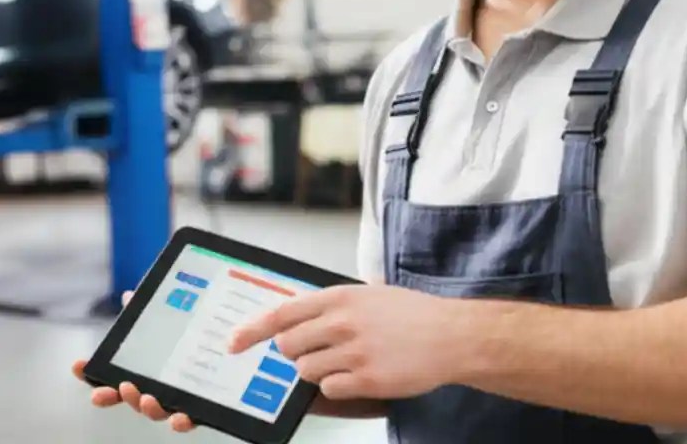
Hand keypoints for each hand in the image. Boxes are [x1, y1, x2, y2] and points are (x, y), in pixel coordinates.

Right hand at [72, 291, 195, 432]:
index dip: (93, 372)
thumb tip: (130, 297)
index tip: (77, 366)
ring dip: (146, 408)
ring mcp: (178, 398)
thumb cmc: (201, 329)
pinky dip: (181, 422)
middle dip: (118, 395)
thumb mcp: (175, 316)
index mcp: (148, 366)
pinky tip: (178, 417)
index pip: (115, 372)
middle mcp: (160, 385)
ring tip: (144, 398)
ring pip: (156, 411)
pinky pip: (190, 419)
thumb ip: (151, 311)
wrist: (236, 340)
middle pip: (132, 396)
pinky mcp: (202, 407)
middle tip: (116, 388)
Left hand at [229, 284, 464, 400]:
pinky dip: (338, 387)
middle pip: (288, 346)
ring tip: (345, 362)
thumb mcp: (366, 296)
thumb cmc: (411, 315)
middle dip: (294, 354)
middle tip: (314, 353)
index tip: (234, 342)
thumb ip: (331, 306)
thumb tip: (294, 321)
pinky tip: (359, 375)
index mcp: (339, 297)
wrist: (451, 335)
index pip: (282, 312)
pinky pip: (329, 389)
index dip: (252, 330)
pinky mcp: (366, 379)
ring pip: (305, 370)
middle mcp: (342, 322)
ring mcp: (353, 352)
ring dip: (317, 371)